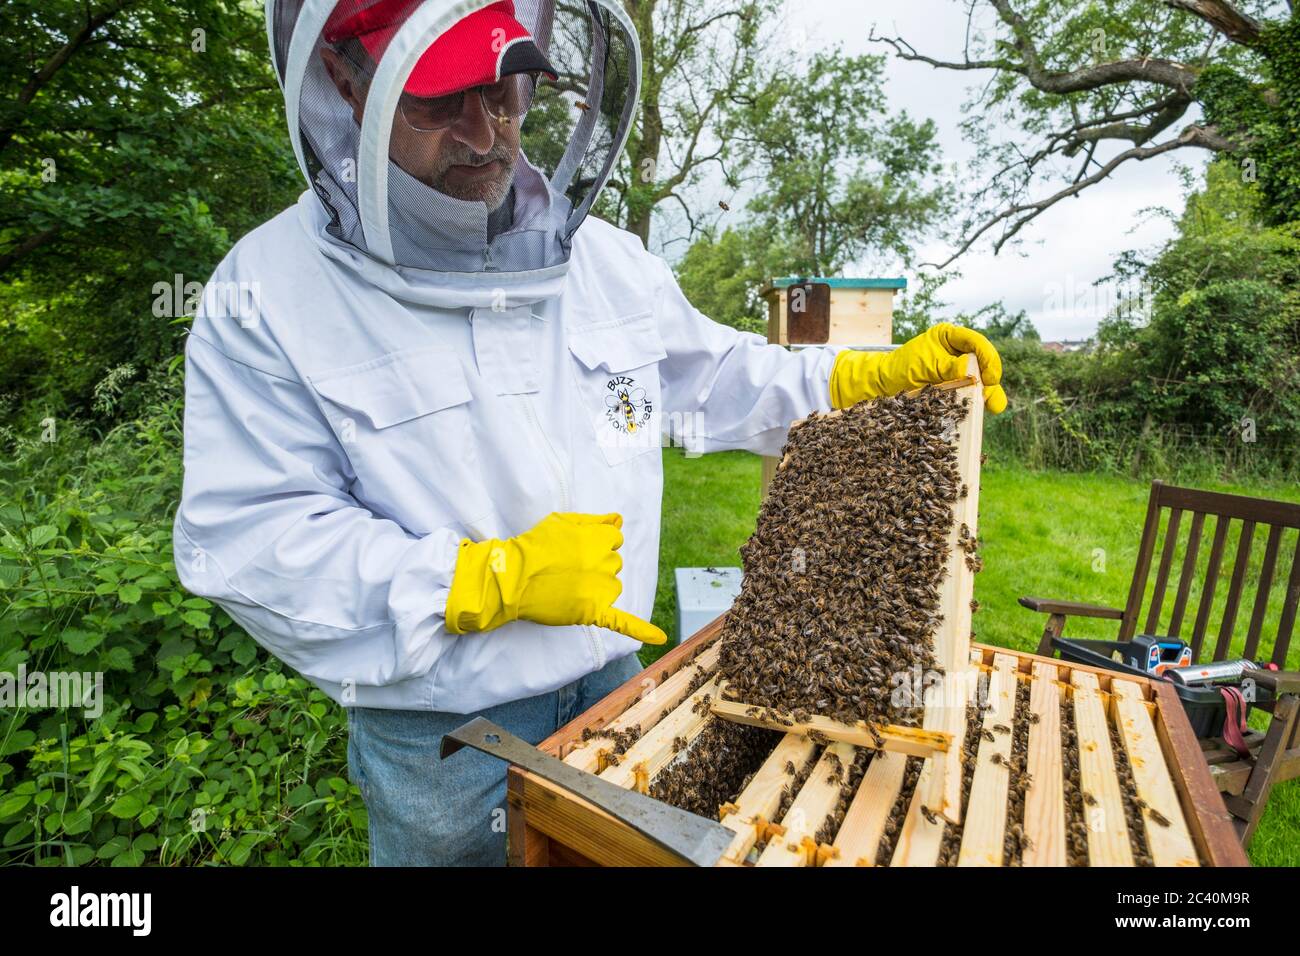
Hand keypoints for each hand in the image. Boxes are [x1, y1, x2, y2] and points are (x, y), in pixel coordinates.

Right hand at [444, 512, 666, 644]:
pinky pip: (622, 621)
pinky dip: (642, 629)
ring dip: (599, 587)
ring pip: (614, 587)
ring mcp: (601, 588)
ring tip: (570, 586)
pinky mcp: (593, 611)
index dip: (595, 544)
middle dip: (596, 565)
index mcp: (601, 538)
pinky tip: (660, 638)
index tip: (576, 550)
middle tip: (568, 568)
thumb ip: (595, 520)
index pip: (614, 540)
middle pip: (614, 564)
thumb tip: (620, 520)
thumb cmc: (535, 545)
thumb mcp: (563, 521)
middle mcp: (606, 562)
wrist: (513, 577)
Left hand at [828, 323, 1006, 412]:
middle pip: (984, 362)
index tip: (989, 375)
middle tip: (991, 392)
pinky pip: (971, 393)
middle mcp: (958, 352)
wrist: (884, 386)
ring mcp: (959, 370)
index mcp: (950, 336)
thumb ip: (946, 367)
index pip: (976, 343)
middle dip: (990, 377)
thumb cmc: (901, 368)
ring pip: (981, 380)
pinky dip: (976, 402)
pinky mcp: (957, 388)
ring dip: (988, 392)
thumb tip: (969, 371)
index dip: (987, 358)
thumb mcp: (923, 365)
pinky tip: (983, 409)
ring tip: (994, 405)